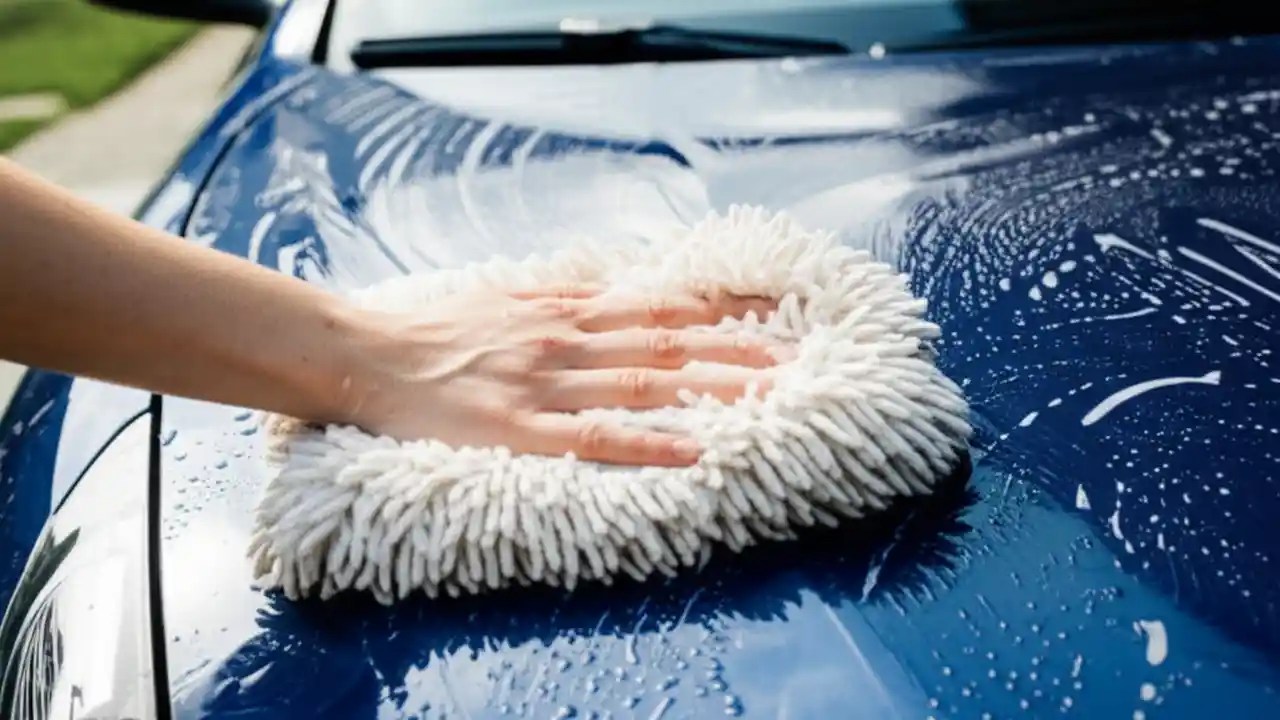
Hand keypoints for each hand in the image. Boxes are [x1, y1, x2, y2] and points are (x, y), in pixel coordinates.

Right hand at [340, 285, 780, 465]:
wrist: (365, 354)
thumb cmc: (436, 331)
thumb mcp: (508, 297)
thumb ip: (566, 297)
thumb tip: (620, 291)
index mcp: (563, 310)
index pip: (659, 307)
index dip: (721, 313)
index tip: (773, 318)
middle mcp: (564, 339)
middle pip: (668, 344)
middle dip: (738, 353)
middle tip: (797, 362)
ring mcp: (544, 384)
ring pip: (646, 383)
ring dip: (713, 389)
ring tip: (770, 399)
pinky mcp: (518, 430)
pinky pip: (595, 437)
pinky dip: (650, 443)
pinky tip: (695, 452)